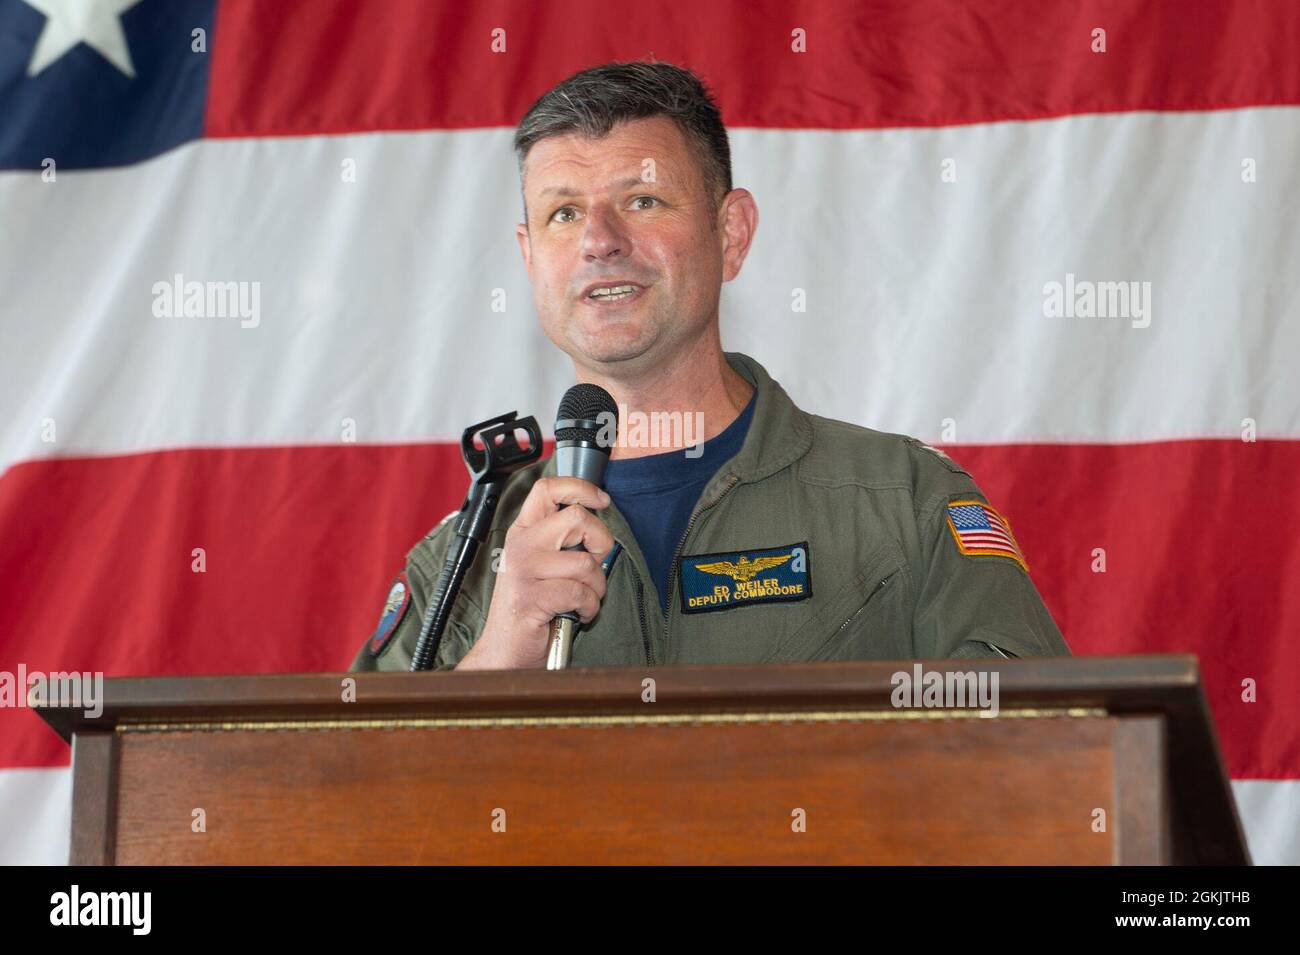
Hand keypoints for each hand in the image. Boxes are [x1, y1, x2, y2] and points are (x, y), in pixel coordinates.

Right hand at [456, 477, 614, 669]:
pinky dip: (589, 607)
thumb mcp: (539, 564)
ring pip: (586, 562)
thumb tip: (597, 526)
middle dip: (601, 541)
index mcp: (523, 532)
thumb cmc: (530, 608)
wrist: (505, 650)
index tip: (602, 500)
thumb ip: (560, 540)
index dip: (582, 488)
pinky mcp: (533, 597)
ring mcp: (525, 571)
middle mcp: (521, 545)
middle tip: (596, 561)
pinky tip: (579, 614)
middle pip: (577, 517)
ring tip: (584, 598)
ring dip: (597, 587)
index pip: (548, 488)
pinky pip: (581, 593)